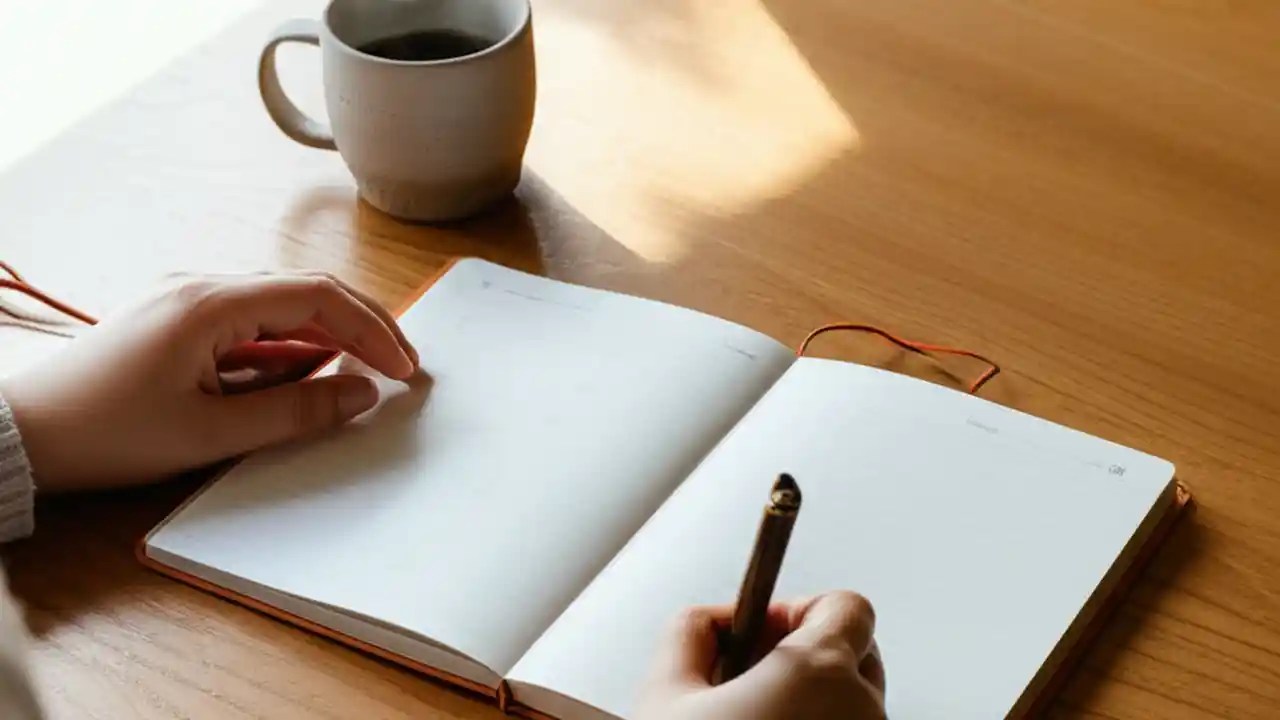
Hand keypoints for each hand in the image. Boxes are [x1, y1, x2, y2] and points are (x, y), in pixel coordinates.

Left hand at [0, 271, 417, 490]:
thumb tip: (362, 393)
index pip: (318, 297)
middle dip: (360, 327)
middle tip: (400, 366)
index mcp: (210, 303)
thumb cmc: (105, 433)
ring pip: (278, 308)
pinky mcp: (174, 322)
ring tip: (361, 376)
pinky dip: (285, 348)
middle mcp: (200, 287)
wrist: (20, 435)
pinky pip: (247, 325)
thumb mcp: (210, 433)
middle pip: (304, 292)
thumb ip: (295, 411)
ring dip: (324, 338)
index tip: (405, 367)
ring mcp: (185, 301)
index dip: (372, 329)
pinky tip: (303, 375)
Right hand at [637, 591, 885, 719]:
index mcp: (820, 675)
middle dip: (804, 655)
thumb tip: (708, 623)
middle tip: (751, 675)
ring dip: (812, 697)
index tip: (763, 626)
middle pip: (854, 653)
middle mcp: (860, 712)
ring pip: (851, 701)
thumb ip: (693, 629)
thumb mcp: (665, 691)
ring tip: (755, 714)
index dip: (798, 608)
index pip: (846, 605)